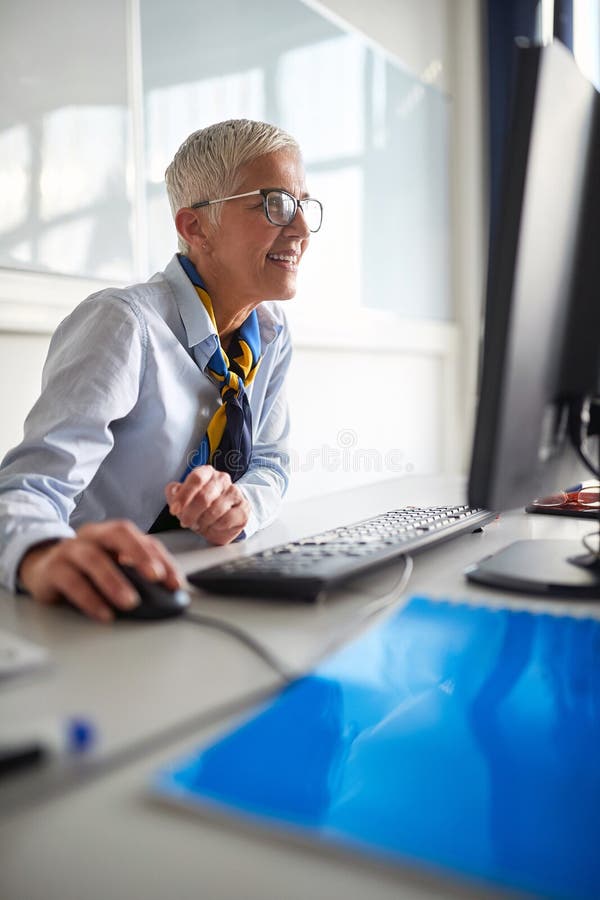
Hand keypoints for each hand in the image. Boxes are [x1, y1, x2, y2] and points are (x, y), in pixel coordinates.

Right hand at [18, 521, 182, 622]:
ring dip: (115, 582)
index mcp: (111, 533)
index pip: (142, 538)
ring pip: (93, 559)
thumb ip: (136, 574)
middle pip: (118, 534)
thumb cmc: (84, 568)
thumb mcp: (111, 565)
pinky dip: (90, 599)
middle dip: (140, 555)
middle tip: (155, 578)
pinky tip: (104, 614)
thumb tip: (168, 595)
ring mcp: (70, 550)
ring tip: (130, 602)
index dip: (161, 559)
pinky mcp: (52, 570)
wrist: (40, 567)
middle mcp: (91, 536)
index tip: (175, 582)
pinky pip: (72, 582)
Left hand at [166, 466, 249, 544]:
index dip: (184, 496)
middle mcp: (222, 479)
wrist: (222, 520)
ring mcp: (235, 493)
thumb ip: (174, 493)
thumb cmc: (200, 508)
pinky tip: (213, 526)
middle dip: (190, 513)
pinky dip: (216, 527)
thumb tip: (173, 490)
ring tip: (200, 524)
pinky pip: (226, 520)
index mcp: (206, 472)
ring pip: (215, 510)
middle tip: (186, 522)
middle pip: (204, 496)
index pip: (196, 479)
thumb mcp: (183, 500)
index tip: (175, 510)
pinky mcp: (243, 508)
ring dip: (203, 521)